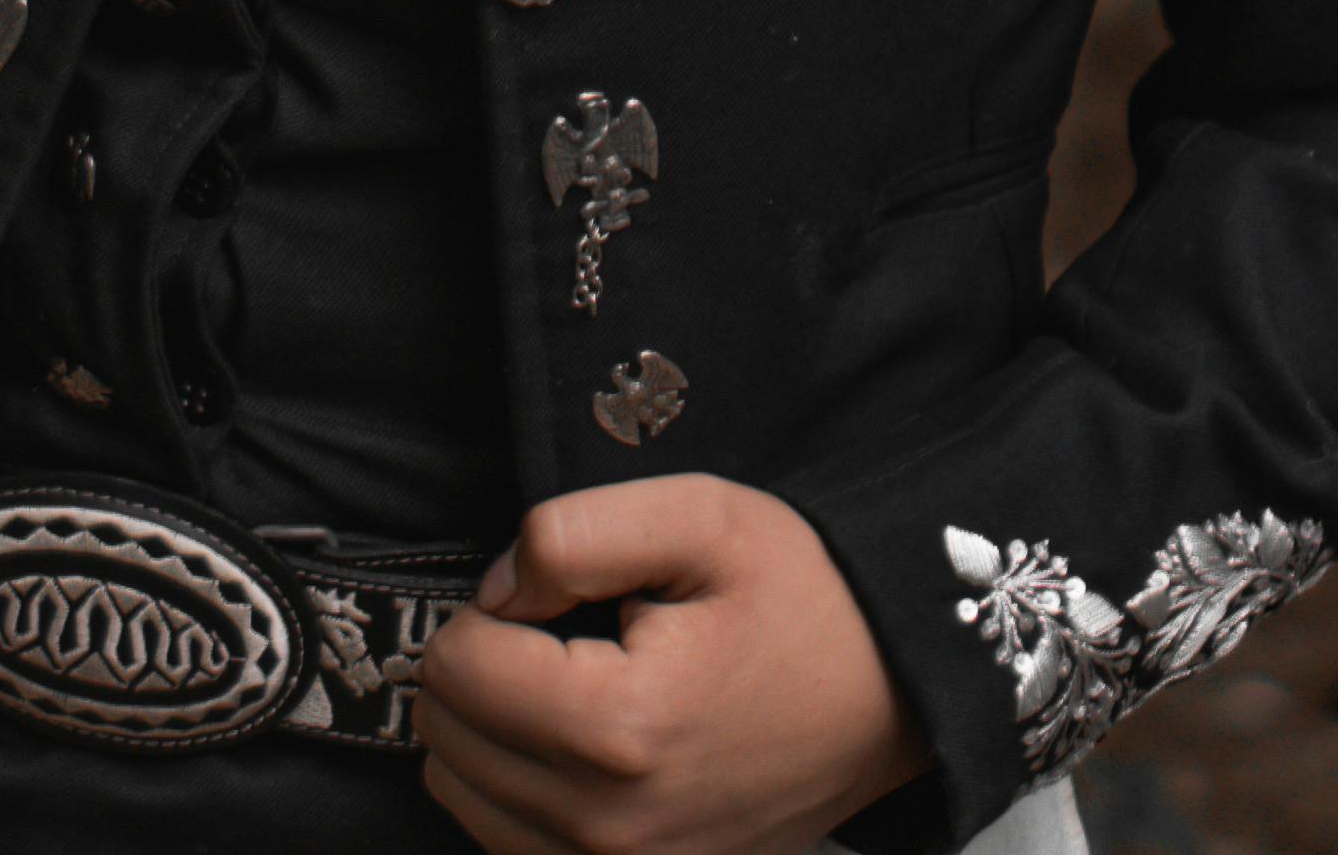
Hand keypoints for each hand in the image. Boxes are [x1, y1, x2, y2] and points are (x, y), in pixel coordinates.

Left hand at [418, 477, 925, 854]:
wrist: (892, 693)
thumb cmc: (802, 598)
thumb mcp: (700, 515)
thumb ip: (571, 533)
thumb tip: (495, 593)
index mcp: (619, 728)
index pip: (454, 667)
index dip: (494, 606)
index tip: (563, 596)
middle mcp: (608, 826)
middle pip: (446, 735)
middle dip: (485, 667)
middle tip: (568, 636)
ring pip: (461, 793)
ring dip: (492, 727)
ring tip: (575, 684)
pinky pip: (507, 841)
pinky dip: (516, 784)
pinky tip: (576, 739)